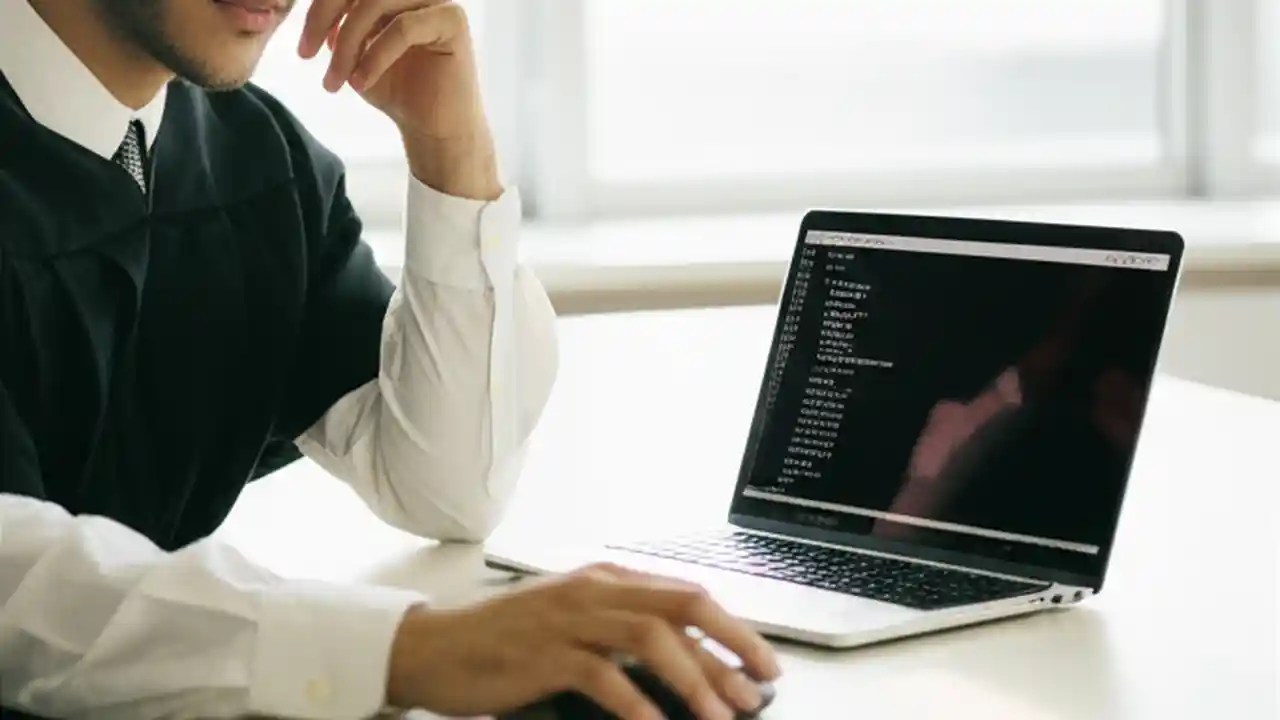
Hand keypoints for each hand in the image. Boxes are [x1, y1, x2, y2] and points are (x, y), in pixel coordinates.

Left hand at [298, 0, 500, 198]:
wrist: (433, 130)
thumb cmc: (398, 93)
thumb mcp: (354, 54)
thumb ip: (336, 27)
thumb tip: (313, 10)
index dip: (318, 9)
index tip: (302, 49)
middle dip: (324, 18)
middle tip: (306, 55)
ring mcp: (437, 0)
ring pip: (376, 3)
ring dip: (348, 44)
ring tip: (335, 80)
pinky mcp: (452, 21)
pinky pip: (403, 28)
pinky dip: (375, 57)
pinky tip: (361, 84)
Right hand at [386, 563, 781, 719]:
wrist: (436, 647)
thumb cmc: (506, 642)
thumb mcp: (571, 624)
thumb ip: (621, 635)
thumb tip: (686, 668)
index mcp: (606, 581)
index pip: (686, 595)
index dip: (732, 627)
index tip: (763, 662)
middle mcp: (593, 591)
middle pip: (681, 606)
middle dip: (730, 645)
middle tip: (759, 687)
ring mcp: (568, 619)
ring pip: (650, 637)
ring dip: (693, 678)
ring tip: (719, 716)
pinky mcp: (543, 652)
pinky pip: (601, 675)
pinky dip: (635, 702)